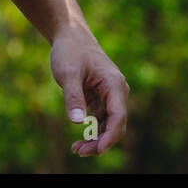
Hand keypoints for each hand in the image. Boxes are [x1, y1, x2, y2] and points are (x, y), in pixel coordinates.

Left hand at [50, 27, 129, 155]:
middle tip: (79, 151)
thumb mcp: (68, 72)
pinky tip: (80, 140)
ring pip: (108, 125)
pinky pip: (101, 120)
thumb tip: (78, 122)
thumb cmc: (70, 51)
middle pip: (115, 124)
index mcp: (114, 84)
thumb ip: (73, 96)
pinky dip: (93, 131)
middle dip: (101, 141)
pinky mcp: (101, 98)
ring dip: (96, 139)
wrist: (70, 36)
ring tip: (77, 149)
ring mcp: (110, 96)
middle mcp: (116, 92)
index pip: (118, 116)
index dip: (110, 136)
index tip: (98, 149)